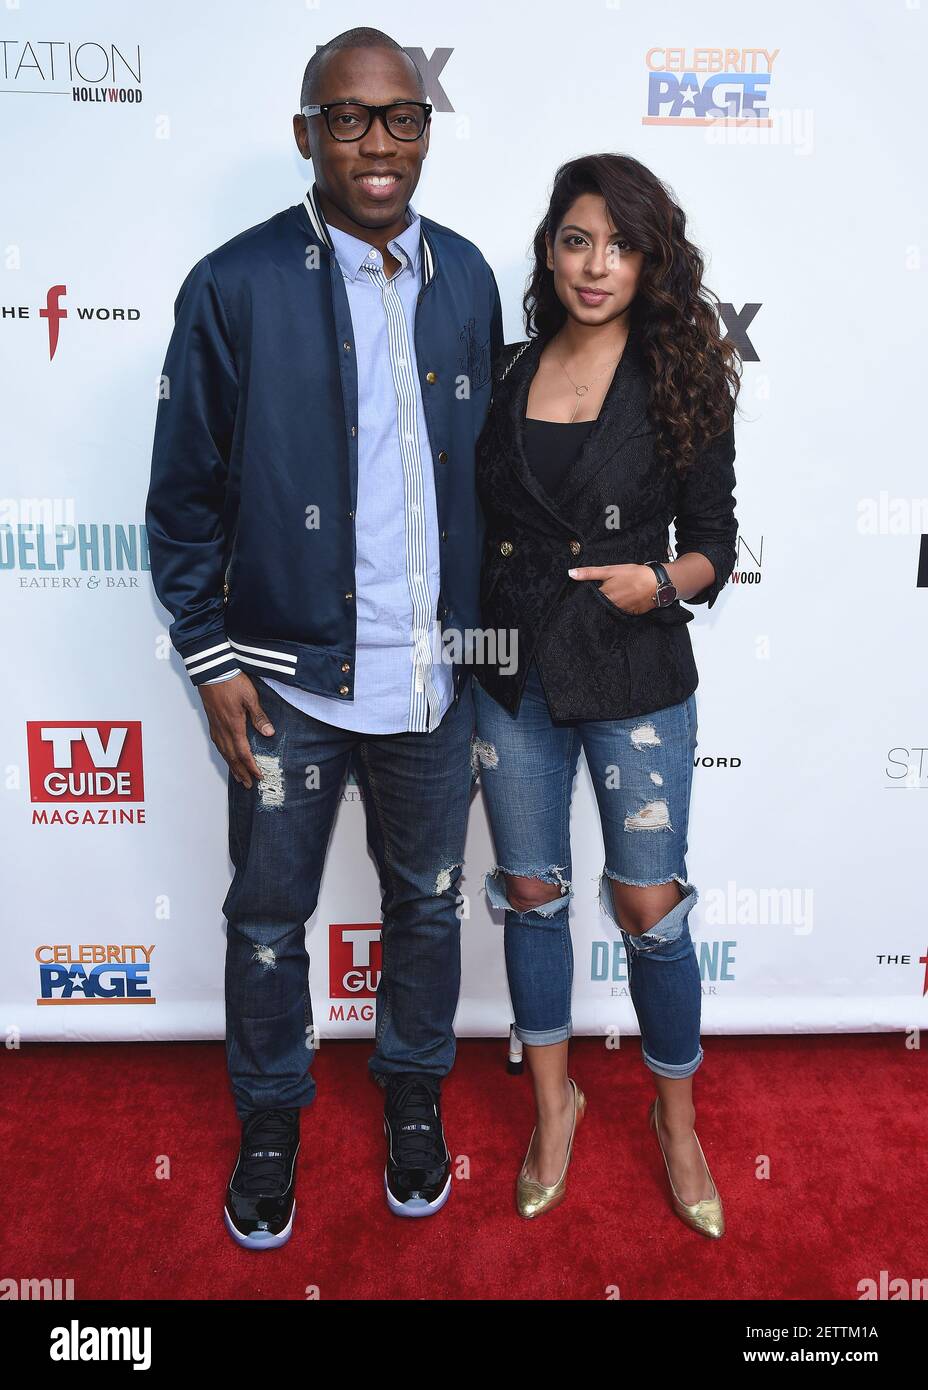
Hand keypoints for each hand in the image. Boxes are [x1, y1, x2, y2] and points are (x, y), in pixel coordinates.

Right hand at [199, 673, 274, 787]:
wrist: (212, 671)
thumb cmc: (231, 681)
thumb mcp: (250, 697)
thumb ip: (259, 716)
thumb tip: (269, 733)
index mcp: (234, 726)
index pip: (243, 752)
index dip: (251, 766)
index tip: (258, 776)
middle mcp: (223, 729)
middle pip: (232, 757)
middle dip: (240, 772)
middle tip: (247, 784)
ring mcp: (216, 726)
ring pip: (223, 752)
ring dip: (231, 766)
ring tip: (237, 776)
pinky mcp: (212, 721)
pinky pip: (217, 744)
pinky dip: (223, 754)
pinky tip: (226, 756)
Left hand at [567, 563, 656, 614]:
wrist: (657, 583)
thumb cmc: (634, 574)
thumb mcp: (610, 570)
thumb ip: (590, 573)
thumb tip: (570, 573)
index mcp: (604, 595)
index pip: (590, 600)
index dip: (587, 597)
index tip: (582, 597)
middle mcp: (611, 606)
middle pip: (600, 606)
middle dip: (598, 602)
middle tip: (605, 593)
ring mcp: (622, 612)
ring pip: (610, 610)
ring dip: (610, 605)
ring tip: (616, 596)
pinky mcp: (632, 614)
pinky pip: (622, 613)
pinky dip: (621, 607)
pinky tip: (625, 600)